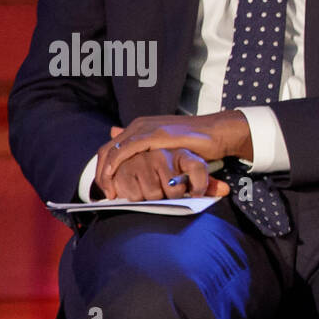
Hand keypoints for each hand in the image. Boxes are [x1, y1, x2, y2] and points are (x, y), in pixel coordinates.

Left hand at [96, 111, 250, 195]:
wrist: (217, 132)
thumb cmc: (197, 143)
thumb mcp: (170, 149)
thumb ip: (153, 154)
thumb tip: (144, 167)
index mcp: (140, 128)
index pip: (111, 148)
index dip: (103, 169)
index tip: (106, 189)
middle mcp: (139, 125)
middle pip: (107, 150)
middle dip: (101, 173)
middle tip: (104, 193)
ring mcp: (146, 128)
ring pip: (114, 150)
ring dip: (106, 171)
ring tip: (109, 190)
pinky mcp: (155, 134)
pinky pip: (128, 148)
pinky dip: (118, 163)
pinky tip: (116, 176)